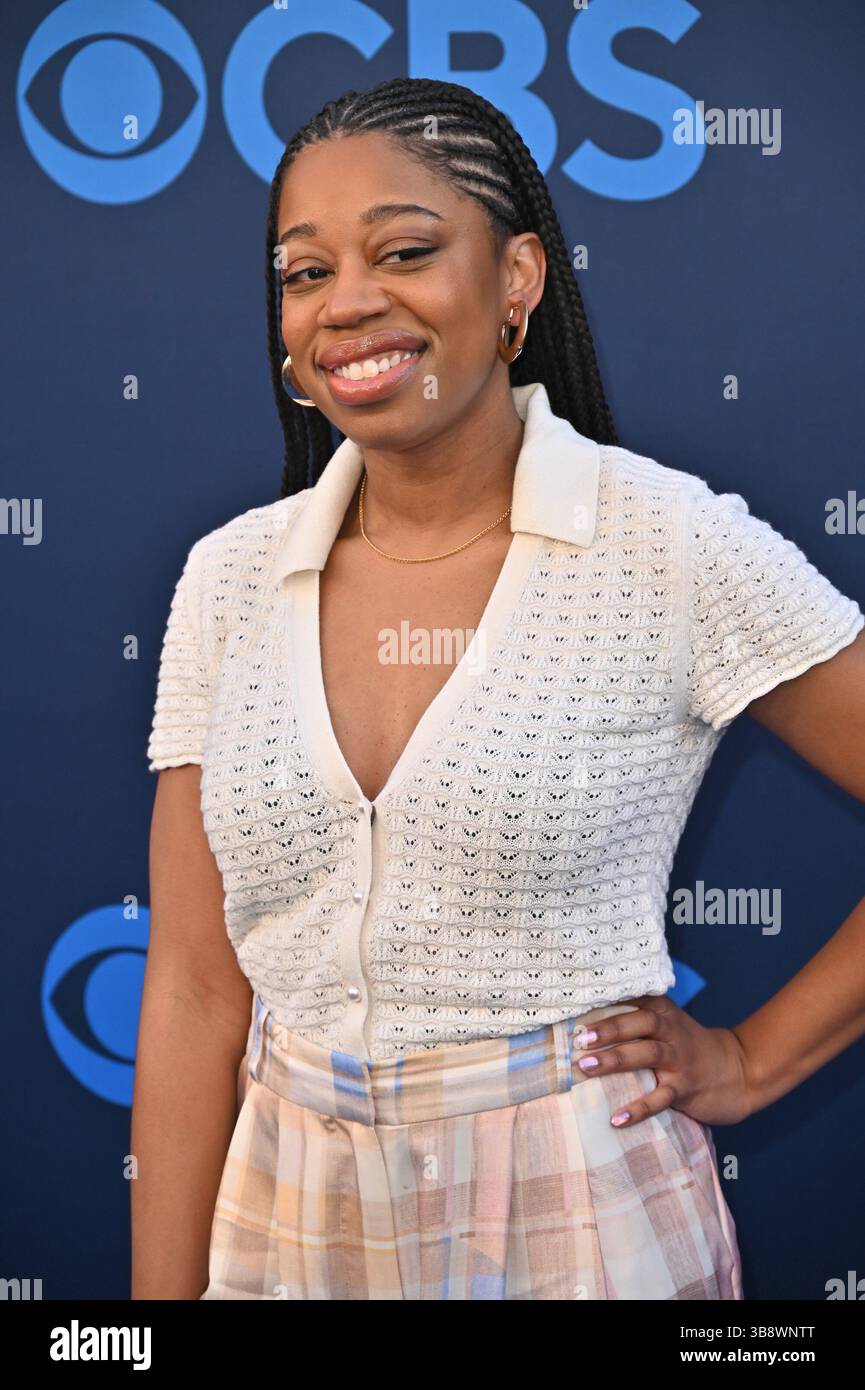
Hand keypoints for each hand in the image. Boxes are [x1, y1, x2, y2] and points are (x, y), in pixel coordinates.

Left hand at [572, 994, 756, 1128]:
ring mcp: (680, 1060)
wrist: (738, 1071)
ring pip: (647, 1054)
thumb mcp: (665, 1024)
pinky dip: (639, 1108)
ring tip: (586, 1066)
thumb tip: (578, 1024)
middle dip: (608, 1028)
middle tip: (579, 1038)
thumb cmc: (686, 1046)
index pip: (632, 999)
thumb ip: (631, 1019)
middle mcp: (671, 1031)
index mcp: (662, 1011)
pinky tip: (617, 1119)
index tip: (575, 1004)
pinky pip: (661, 1098)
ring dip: (616, 1059)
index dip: (605, 1001)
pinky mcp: (686, 1088)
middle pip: (640, 1023)